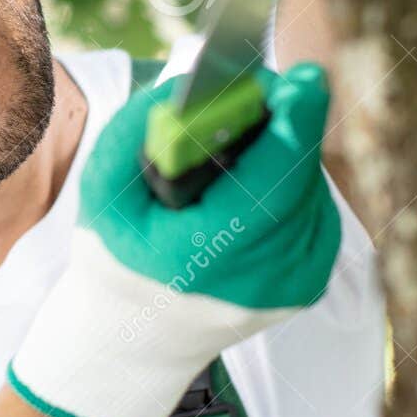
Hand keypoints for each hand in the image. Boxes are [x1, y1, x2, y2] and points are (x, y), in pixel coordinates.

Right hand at [8, 63, 340, 416]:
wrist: (137, 336)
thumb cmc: (117, 251)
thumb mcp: (103, 189)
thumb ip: (140, 128)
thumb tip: (200, 82)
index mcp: (200, 262)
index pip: (266, 187)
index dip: (291, 128)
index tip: (304, 80)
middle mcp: (259, 282)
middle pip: (295, 176)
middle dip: (284, 122)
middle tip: (262, 90)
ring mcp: (292, 287)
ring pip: (308, 187)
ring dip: (284, 152)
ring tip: (237, 156)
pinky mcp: (311, 282)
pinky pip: (313, 206)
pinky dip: (289, 181)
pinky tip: (253, 186)